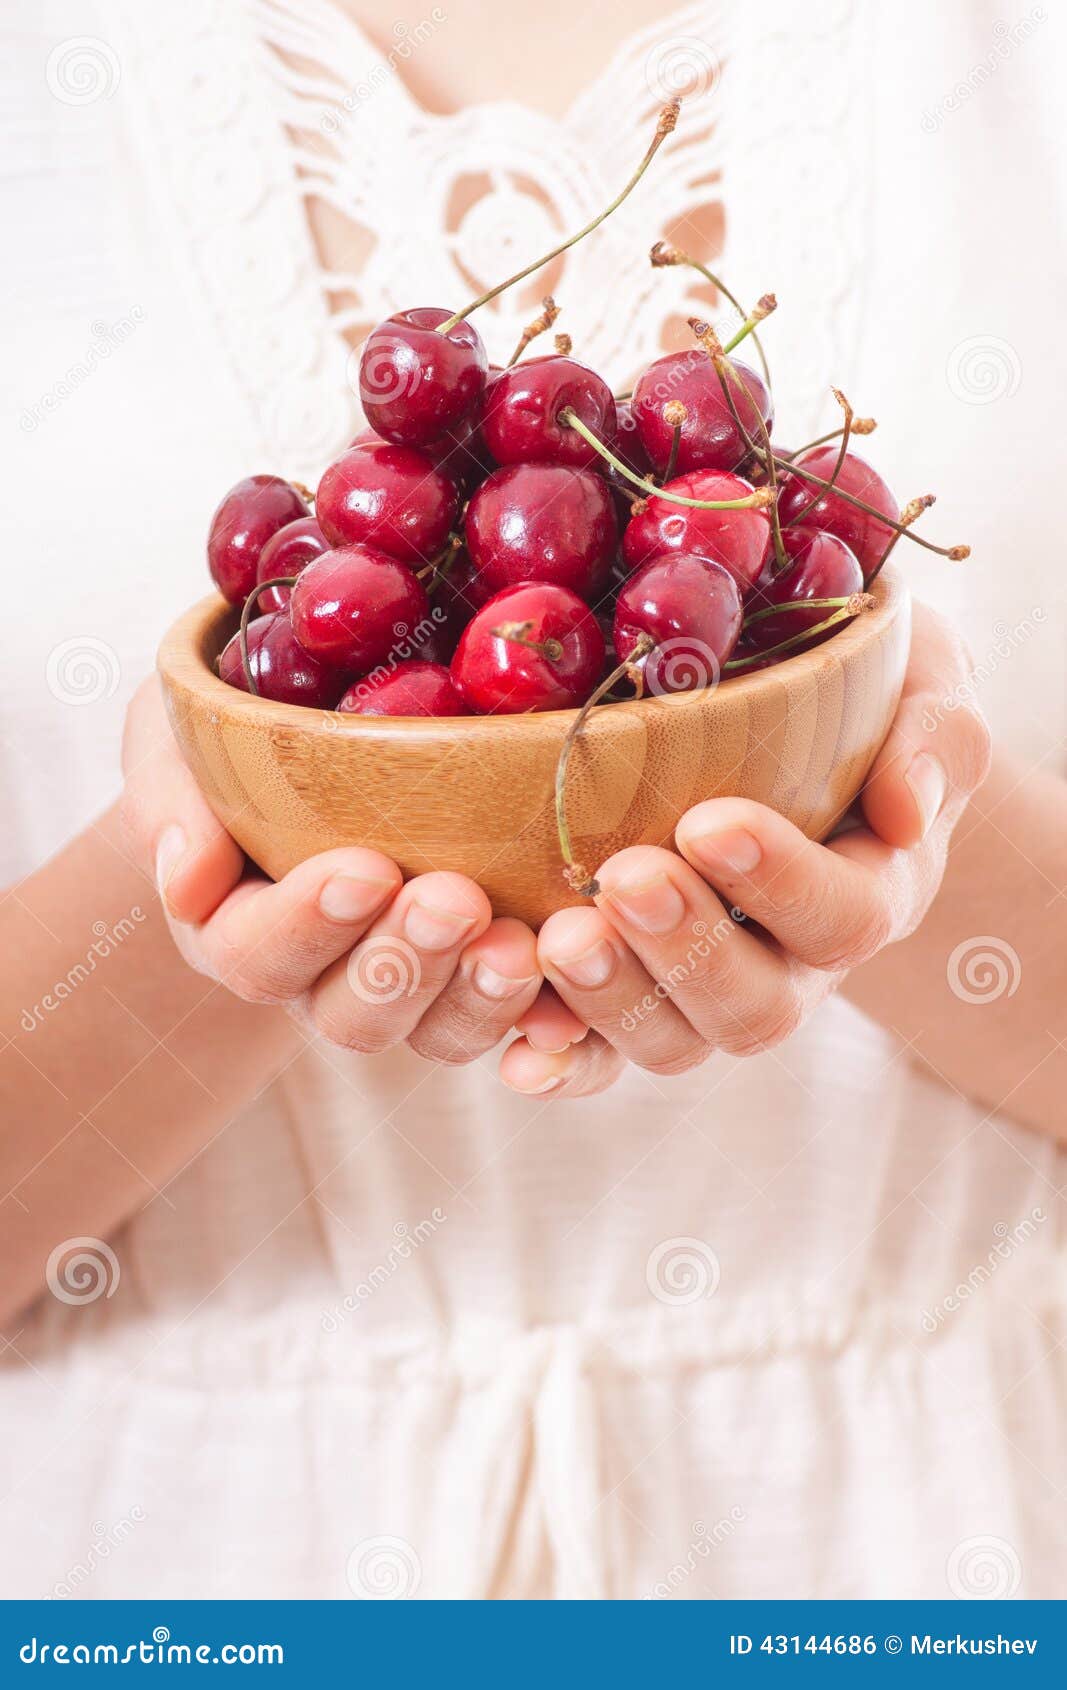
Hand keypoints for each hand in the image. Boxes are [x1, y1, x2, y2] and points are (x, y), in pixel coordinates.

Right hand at [119, 678, 541, 1061]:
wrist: (313, 742)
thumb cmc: (233, 735)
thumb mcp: (179, 740)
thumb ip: (174, 801)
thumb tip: (186, 882)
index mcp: (238, 930)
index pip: (259, 956)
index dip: (308, 924)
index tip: (363, 869)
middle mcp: (322, 980)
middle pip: (354, 1013)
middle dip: (405, 963)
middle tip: (454, 901)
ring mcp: (408, 988)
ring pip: (438, 1031)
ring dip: (480, 997)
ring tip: (520, 945)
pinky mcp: (481, 978)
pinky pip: (517, 1025)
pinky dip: (548, 1023)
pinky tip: (577, 1010)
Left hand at [502, 602, 992, 1096]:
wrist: (798, 732)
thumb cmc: (861, 698)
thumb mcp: (922, 688)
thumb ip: (934, 739)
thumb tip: (908, 810)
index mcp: (870, 890)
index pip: (845, 915)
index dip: (779, 882)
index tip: (709, 821)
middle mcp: (793, 964)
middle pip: (755, 1006)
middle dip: (687, 949)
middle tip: (623, 877)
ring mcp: (709, 992)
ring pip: (675, 1041)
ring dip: (614, 1001)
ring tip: (558, 938)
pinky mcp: (635, 1001)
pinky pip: (602, 1060)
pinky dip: (563, 1062)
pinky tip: (518, 1048)